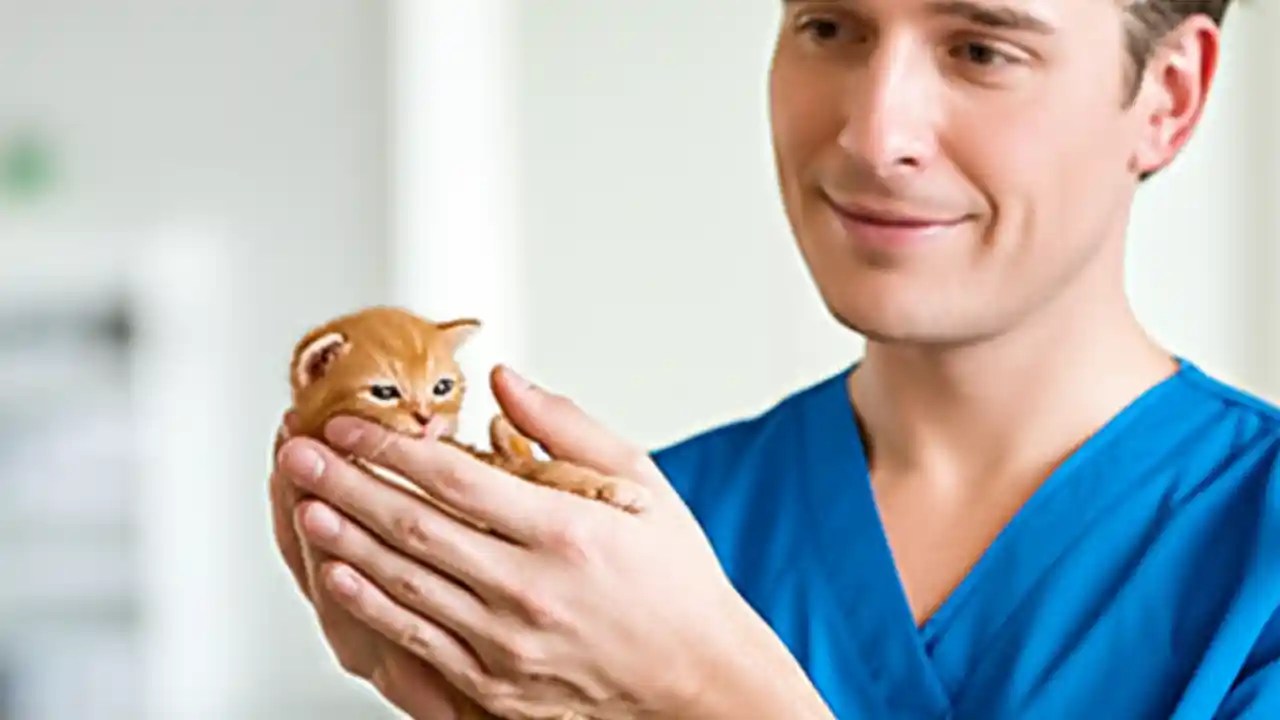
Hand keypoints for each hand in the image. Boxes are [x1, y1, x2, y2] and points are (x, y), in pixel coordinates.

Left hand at [276, 365, 825, 718]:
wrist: (698, 678)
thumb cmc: (674, 576)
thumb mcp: (641, 484)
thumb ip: (569, 427)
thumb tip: (505, 381)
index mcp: (566, 532)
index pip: (455, 478)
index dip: (390, 447)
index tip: (349, 424)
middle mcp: (530, 590)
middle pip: (414, 527)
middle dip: (346, 484)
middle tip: (299, 453)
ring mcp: (508, 644)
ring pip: (405, 583)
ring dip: (345, 540)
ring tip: (305, 503)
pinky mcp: (497, 685)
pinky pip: (417, 640)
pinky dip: (372, 605)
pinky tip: (339, 575)